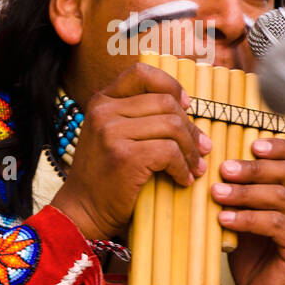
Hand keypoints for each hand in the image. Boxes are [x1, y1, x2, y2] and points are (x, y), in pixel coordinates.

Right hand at [53, 62, 210, 239]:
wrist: (82, 211)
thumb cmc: (104, 176)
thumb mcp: (111, 135)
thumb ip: (136, 116)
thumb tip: (187, 106)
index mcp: (101, 100)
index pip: (141, 72)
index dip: (170, 85)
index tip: (187, 105)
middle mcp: (104, 111)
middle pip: (165, 102)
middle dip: (190, 127)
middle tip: (202, 148)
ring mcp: (112, 132)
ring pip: (172, 126)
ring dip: (190, 149)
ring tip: (194, 166)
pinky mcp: (124, 155)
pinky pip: (169, 151)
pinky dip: (183, 167)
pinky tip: (182, 179)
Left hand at [212, 138, 284, 284]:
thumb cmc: (256, 265)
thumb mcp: (246, 224)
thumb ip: (242, 199)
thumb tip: (215, 170)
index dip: (279, 147)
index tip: (251, 144)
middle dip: (253, 168)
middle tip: (223, 169)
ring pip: (280, 197)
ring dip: (245, 193)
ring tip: (217, 193)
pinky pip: (276, 224)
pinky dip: (248, 219)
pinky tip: (224, 219)